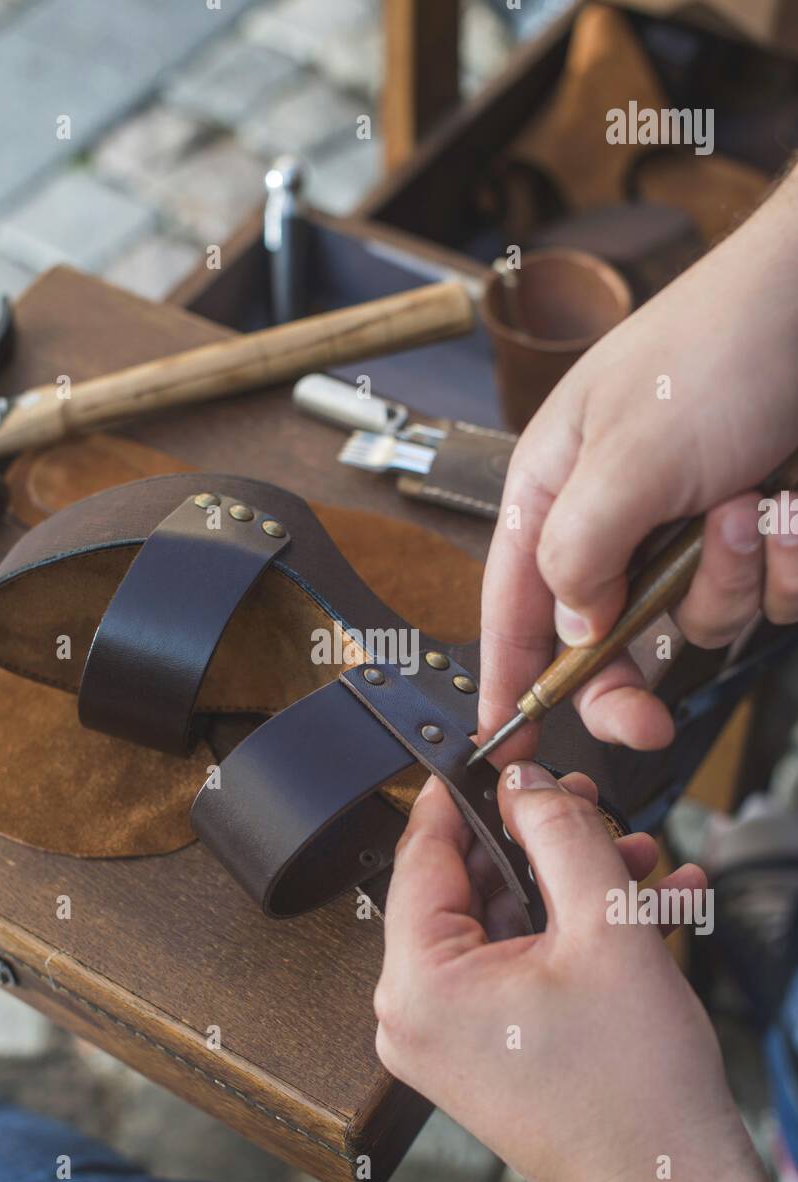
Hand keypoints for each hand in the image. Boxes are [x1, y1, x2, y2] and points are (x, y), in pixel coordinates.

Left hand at [376, 765, 792, 1181]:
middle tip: (591, 809)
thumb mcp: (605, 927)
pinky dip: (572, 934)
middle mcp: (415, 1014)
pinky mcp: (484, 1048)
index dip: (464, 795)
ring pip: (504, 922)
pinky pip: (517, 965)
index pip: (423, 853)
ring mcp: (448, 1037)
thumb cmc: (637, 1091)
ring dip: (570, 885)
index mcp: (420, 985)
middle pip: (469, 886)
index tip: (493, 757)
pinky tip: (642, 906)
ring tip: (636, 861)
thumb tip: (527, 784)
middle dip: (540, 843)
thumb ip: (559, 835)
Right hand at [480, 165, 797, 759]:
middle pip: (600, 637)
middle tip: (646, 718)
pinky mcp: (746, 532)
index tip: (504, 741)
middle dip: (628, 677)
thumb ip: (578, 557)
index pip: (510, 603)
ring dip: (728, 581)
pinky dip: (782, 565)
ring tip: (747, 508)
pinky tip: (785, 508)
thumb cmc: (717, 348)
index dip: (504, 676)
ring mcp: (683, 527)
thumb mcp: (623, 460)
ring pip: (691, 620)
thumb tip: (573, 628)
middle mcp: (613, 515)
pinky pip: (759, 595)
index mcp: (552, 490)